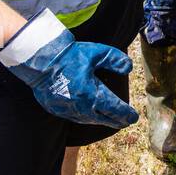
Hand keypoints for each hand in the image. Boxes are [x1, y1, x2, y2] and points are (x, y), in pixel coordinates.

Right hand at [0, 9, 137, 128]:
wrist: (41, 62)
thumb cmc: (70, 56)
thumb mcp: (97, 53)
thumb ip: (115, 60)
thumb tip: (128, 68)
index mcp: (93, 95)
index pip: (115, 109)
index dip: (126, 114)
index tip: (133, 117)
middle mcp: (82, 107)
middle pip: (104, 119)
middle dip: (117, 121)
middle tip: (125, 121)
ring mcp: (69, 111)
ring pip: (90, 120)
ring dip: (102, 120)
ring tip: (110, 119)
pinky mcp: (58, 110)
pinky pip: (76, 118)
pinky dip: (86, 117)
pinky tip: (89, 114)